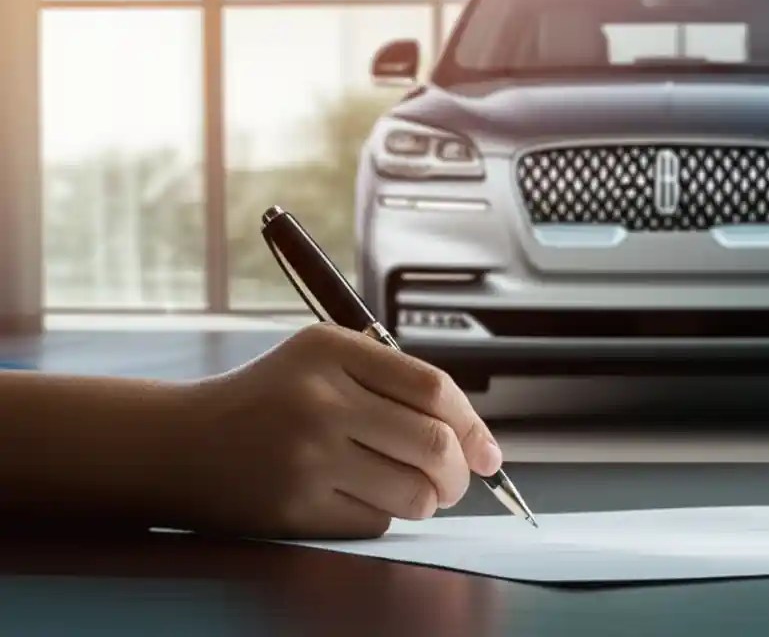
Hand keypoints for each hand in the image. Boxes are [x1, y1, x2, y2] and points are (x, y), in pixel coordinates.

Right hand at [179, 324, 501, 538]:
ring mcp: (306, 455)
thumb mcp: (322, 359)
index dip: (474, 426)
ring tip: (412, 492)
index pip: (434, 389)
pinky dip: (383, 516)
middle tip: (457, 482)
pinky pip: (376, 521)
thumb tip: (476, 441)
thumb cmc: (268, 402)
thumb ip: (394, 382)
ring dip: (428, 500)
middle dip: (460, 473)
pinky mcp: (294, 506)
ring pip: (414, 492)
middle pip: (434, 444)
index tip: (488, 454)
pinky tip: (358, 499)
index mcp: (331, 350)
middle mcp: (320, 399)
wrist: (178, 444)